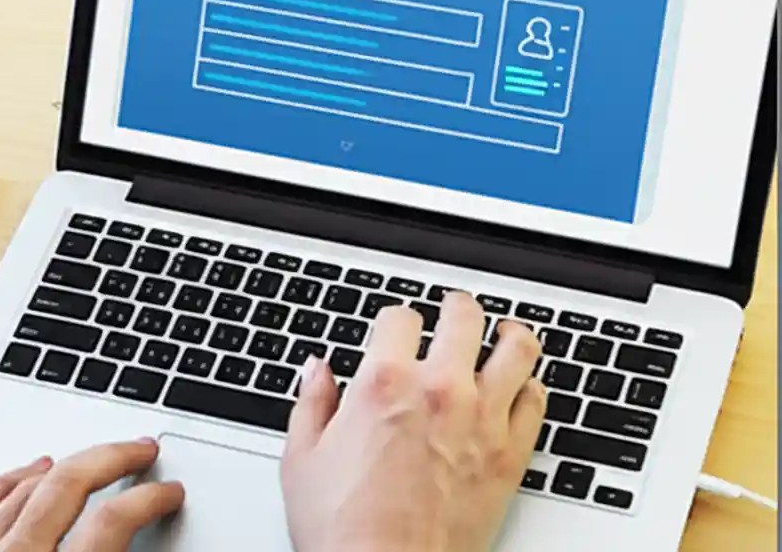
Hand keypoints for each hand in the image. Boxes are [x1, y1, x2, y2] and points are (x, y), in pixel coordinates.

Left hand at [0, 438, 184, 551]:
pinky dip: (7, 484)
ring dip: (64, 467)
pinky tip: (25, 474)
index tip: (169, 493)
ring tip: (92, 457)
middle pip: (68, 485)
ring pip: (22, 489)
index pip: (113, 522)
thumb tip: (138, 541)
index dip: (150, 501)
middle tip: (141, 449)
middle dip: (111, 459)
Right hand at [281, 292, 546, 551]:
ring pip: (517, 349)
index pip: (400, 317)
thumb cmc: (344, 531)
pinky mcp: (510, 455)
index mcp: (383, 384)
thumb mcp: (302, 459)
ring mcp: (482, 421)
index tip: (396, 329)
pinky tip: (519, 386)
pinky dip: (529, 387)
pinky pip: (537, 401)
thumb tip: (316, 371)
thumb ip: (311, 403)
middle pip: (464, 317)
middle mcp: (438, 392)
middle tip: (453, 312)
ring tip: (502, 334)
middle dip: (456, 309)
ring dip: (508, 335)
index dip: (395, 320)